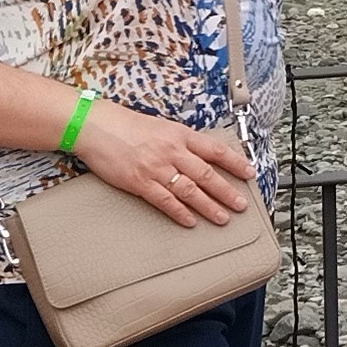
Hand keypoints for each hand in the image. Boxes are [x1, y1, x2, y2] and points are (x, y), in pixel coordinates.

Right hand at [67, 101, 254, 226]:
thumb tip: (201, 155)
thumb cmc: (126, 125)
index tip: (249, 173)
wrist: (97, 126)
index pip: (215, 150)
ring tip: (222, 217)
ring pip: (191, 191)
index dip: (235, 163)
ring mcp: (157, 168)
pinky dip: (180, 212)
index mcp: (180, 135)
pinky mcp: (140, 182)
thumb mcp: (162, 127)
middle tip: (241, 205)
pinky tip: (191, 220)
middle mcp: (172, 151)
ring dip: (209, 206)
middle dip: (227, 192)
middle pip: (207, 175)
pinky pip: (165, 201)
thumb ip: (181, 142)